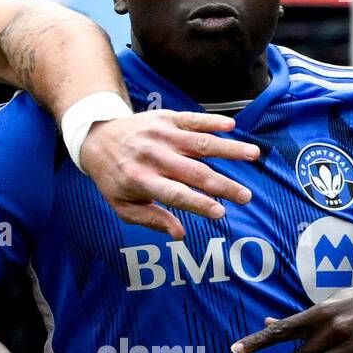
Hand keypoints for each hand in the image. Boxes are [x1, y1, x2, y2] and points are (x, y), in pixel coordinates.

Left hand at [77, 110, 259, 239]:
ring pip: (200, 142)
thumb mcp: (122, 205)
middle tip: (245, 197)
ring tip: (254, 156)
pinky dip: (211, 121)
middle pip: (194, 172)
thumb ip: (150, 219)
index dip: (198, 204)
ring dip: (228, 149)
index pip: (175, 194)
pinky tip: (232, 127)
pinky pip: (192, 119)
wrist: (98, 137)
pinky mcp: (166, 118)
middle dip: (222, 185)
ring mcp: (160, 134)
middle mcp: (152, 156)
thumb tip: (180, 234)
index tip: (220, 213)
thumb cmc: (113, 177)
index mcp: (140, 179)